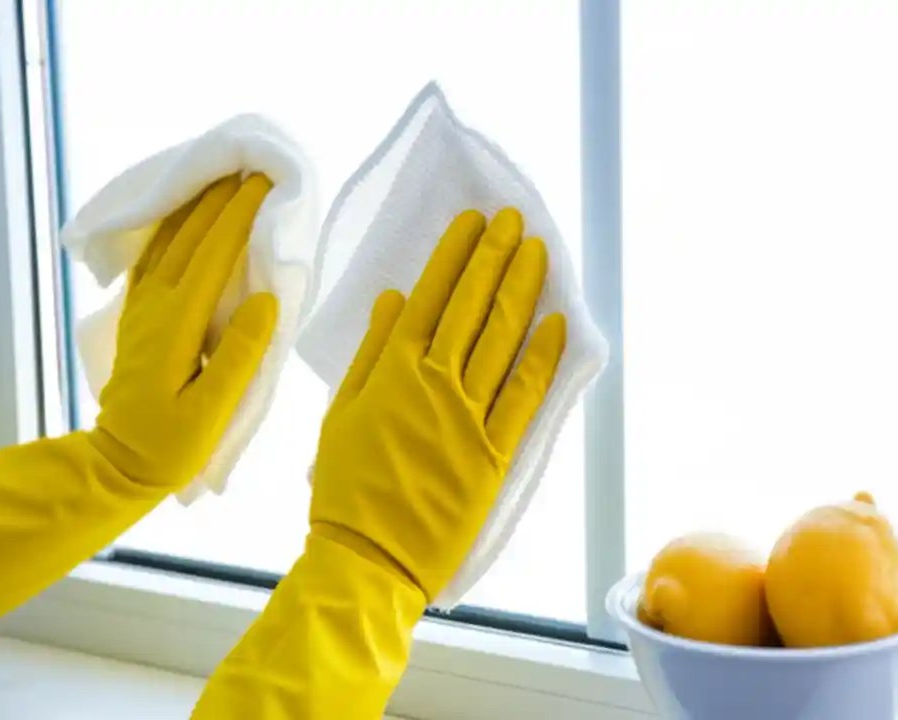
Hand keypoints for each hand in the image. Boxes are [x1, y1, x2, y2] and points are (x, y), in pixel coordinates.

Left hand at [89, 174, 277, 488]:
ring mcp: (142, 308)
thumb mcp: (212, 410)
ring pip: (168, 241)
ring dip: (195, 205)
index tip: (264, 183)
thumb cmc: (172, 444)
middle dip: (219, 197)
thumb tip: (266, 299)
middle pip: (189, 236)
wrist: (119, 462)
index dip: (238, 216)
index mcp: (177, 324)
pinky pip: (155, 257)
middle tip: (249, 163)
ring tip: (220, 176)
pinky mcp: (139, 316)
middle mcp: (156, 305)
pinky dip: (171, 228)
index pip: (213, 256)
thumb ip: (241, 354)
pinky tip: (181, 216)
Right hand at [309, 208, 566, 599]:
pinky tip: (556, 322)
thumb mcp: (340, 415)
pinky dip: (541, 356)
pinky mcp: (494, 453)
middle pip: (471, 308)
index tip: (473, 221)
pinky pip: (523, 394)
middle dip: (494, 257)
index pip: (430, 298)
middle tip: (513, 219)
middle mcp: (433, 384)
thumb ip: (368, 355)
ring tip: (536, 251)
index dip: (455, 256)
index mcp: (390, 372)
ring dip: (521, 291)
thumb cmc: (344, 491)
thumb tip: (393, 300)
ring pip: (501, 339)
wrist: (367, 560)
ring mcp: (467, 416)